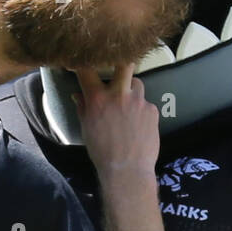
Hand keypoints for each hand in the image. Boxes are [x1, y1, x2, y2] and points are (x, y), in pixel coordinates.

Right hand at [73, 65, 160, 181]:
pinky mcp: (153, 110)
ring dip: (131, 90)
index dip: (84, 63)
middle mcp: (119, 94)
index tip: (83, 62)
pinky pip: (146, 104)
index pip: (87, 70)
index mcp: (98, 98)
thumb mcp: (86, 128)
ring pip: (137, 84)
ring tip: (128, 104)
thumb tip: (79, 94)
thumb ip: (83, 108)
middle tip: (118, 66)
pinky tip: (138, 124)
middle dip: (122, 60)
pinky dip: (141, 110)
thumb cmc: (101, 151)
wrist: (127, 170)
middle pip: (124, 63)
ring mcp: (138, 101)